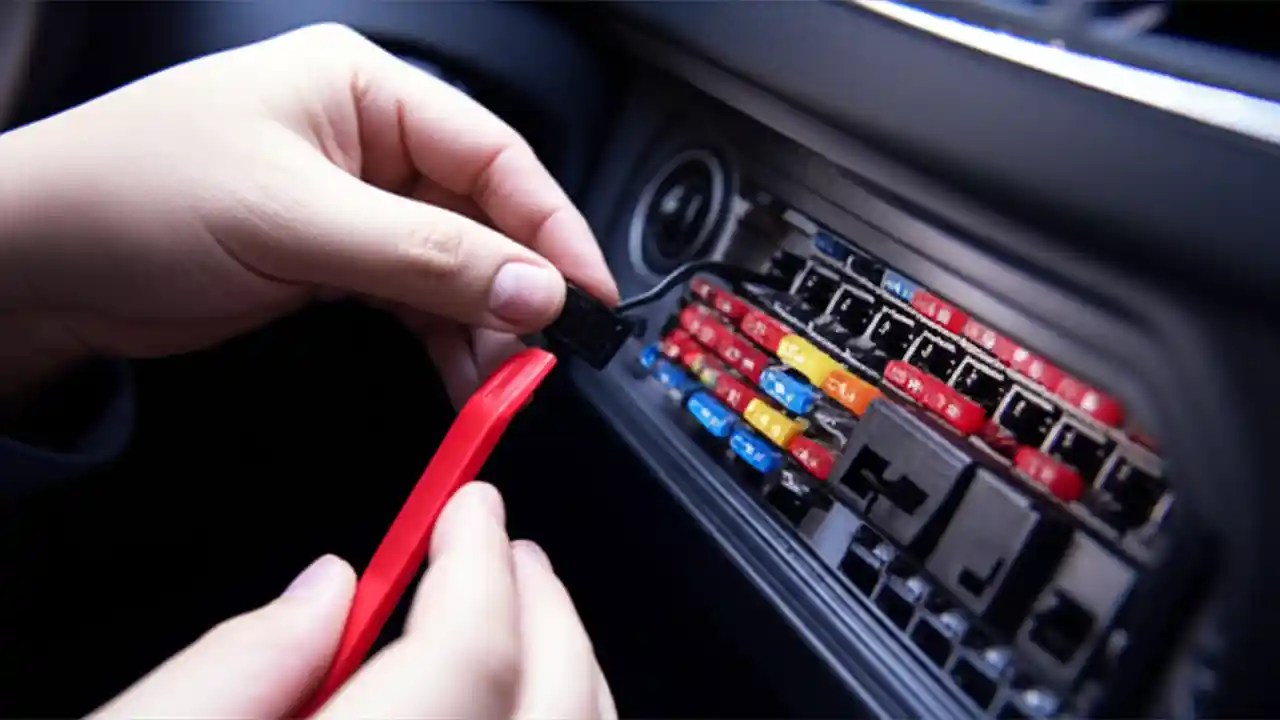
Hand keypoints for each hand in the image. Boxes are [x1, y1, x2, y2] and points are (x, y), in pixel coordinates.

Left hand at [0, 24, 616, 406]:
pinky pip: (413, 296)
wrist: (35, 262)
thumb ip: (425, 258)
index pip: (494, 155)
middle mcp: (367, 139)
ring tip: (500, 379)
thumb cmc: (132, 195)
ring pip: (452, 263)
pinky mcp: (330, 257)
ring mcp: (351, 202)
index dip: (551, 227)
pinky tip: (461, 375)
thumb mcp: (294, 221)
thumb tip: (534, 286)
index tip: (588, 295)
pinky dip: (441, 337)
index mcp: (364, 89)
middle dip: (517, 285)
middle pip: (481, 214)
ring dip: (482, 322)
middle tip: (544, 352)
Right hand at [92, 483, 615, 718]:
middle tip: (510, 545)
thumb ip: (238, 665)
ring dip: (569, 660)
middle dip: (543, 603)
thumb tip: (329, 590)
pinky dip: (566, 714)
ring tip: (531, 608)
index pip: (471, 651)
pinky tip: (534, 696)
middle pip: (553, 694)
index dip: (479, 560)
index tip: (469, 506)